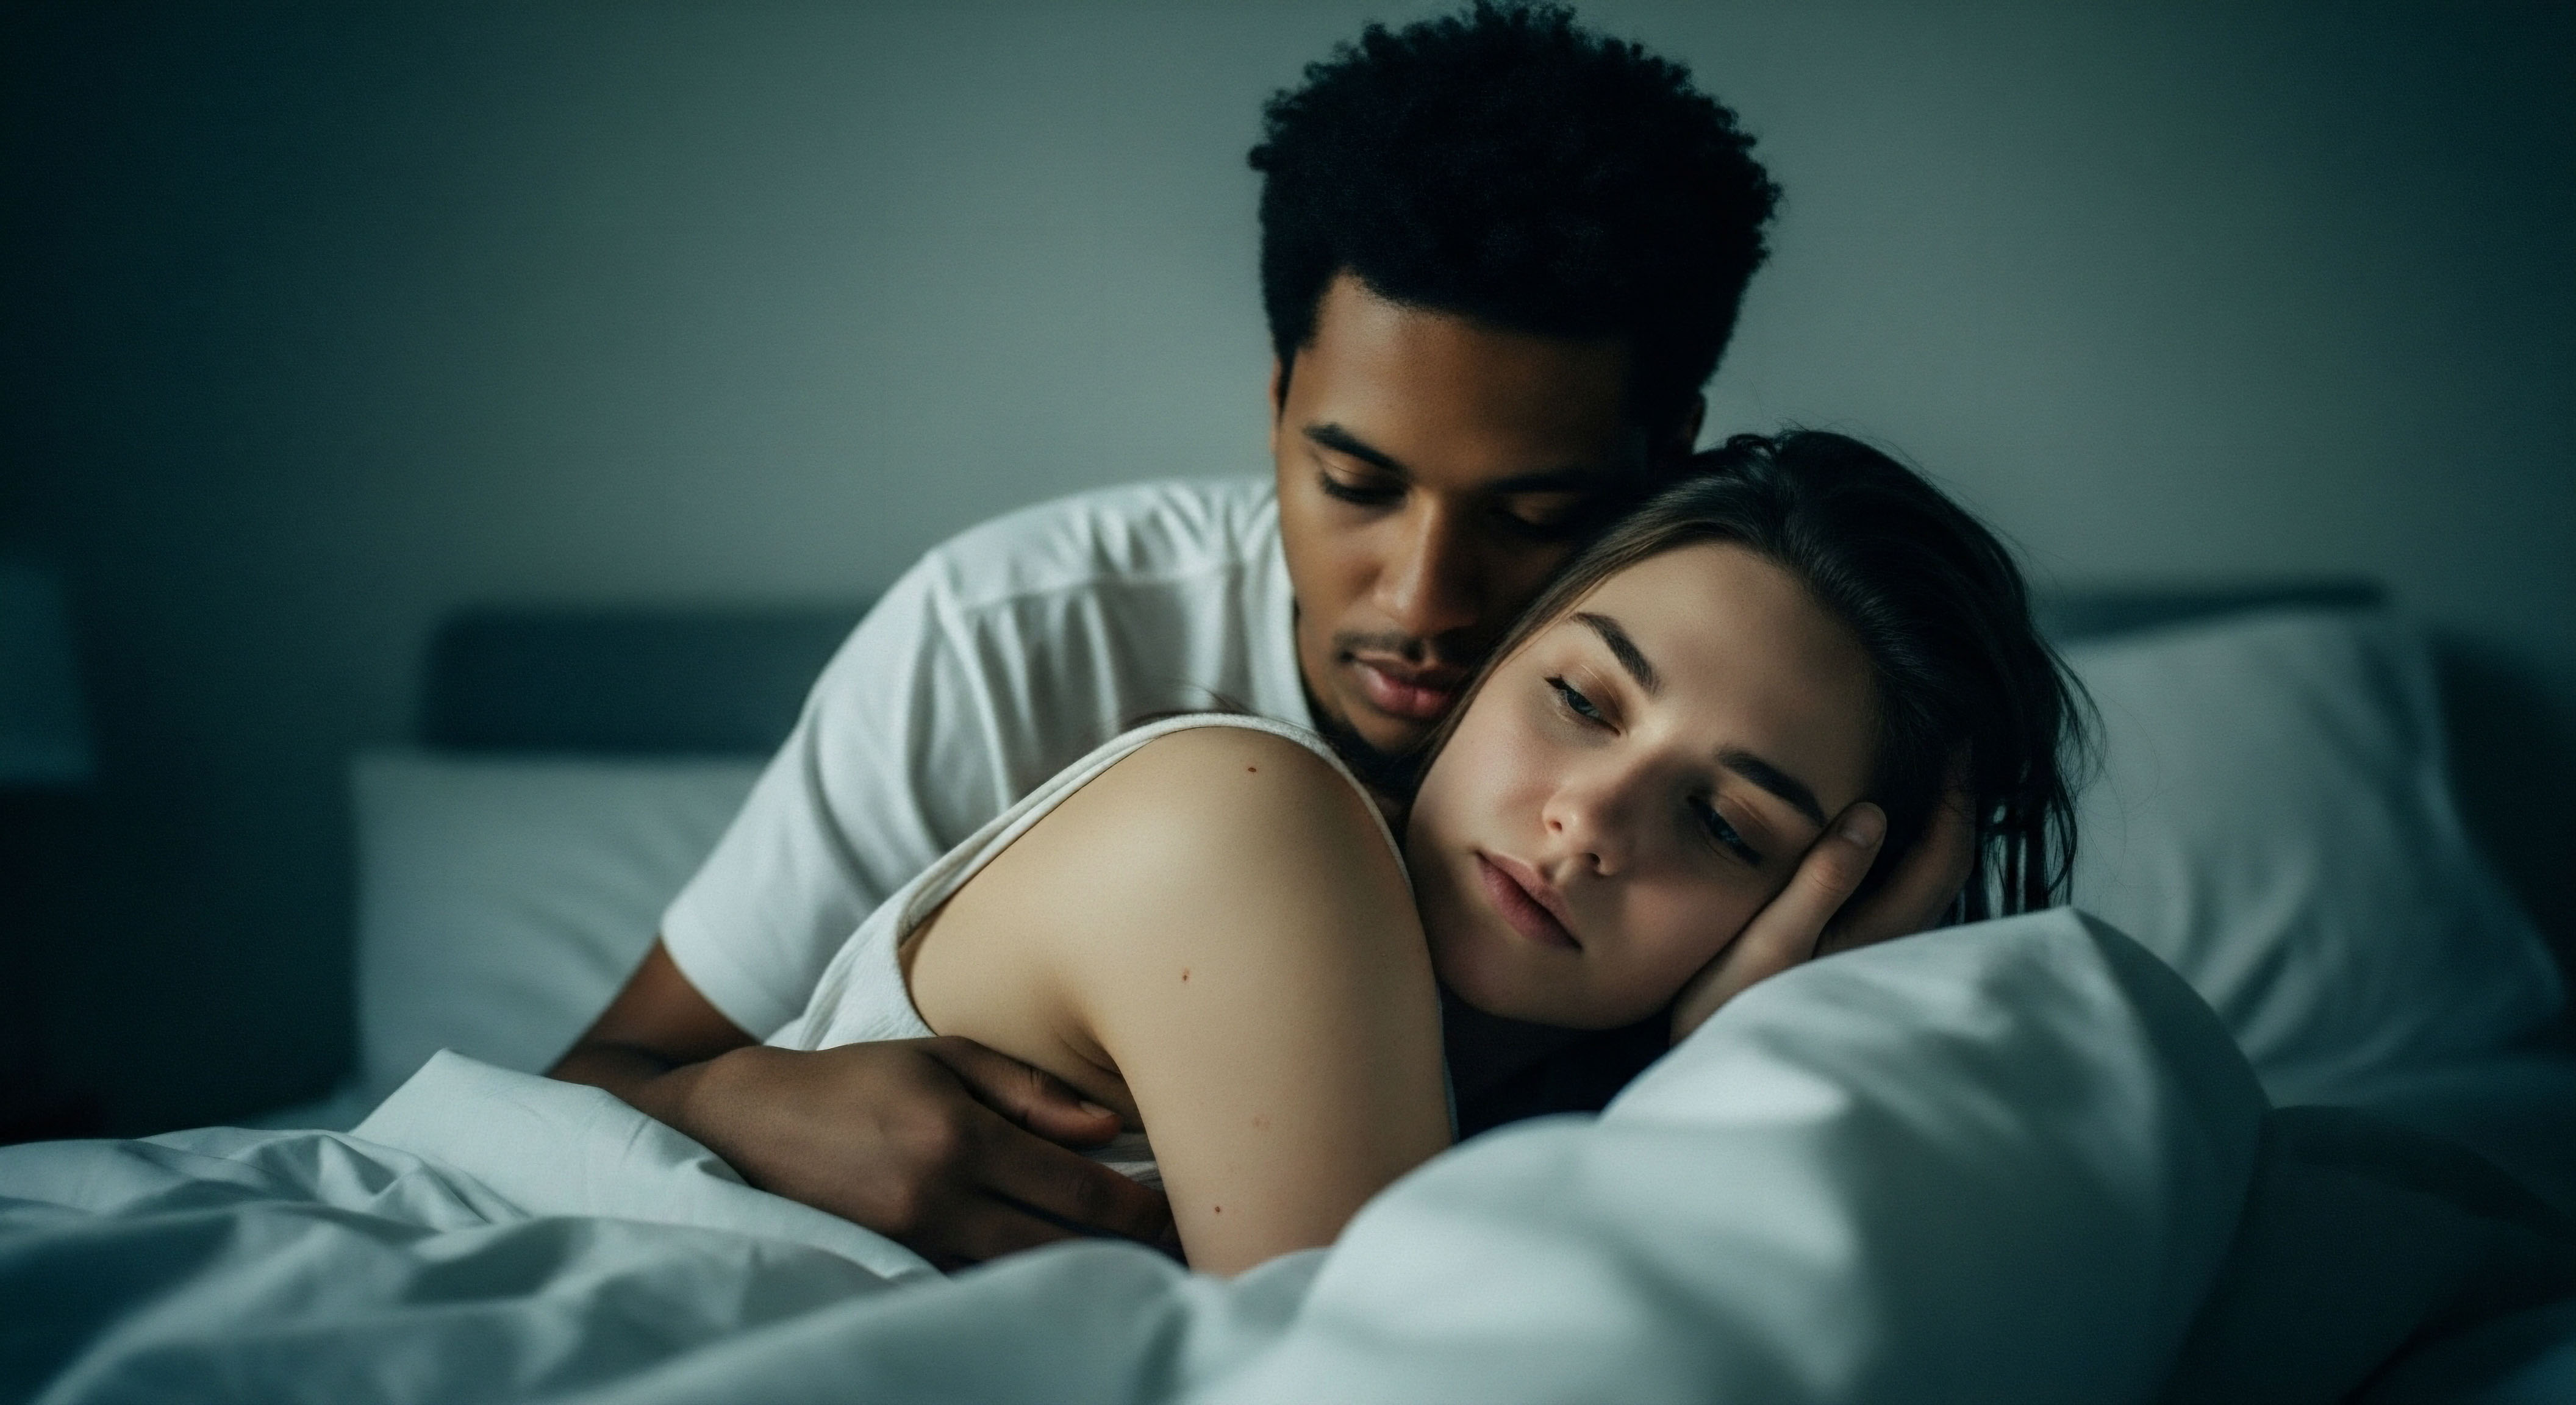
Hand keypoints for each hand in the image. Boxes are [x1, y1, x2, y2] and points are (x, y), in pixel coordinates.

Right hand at [667, 1037, 1176, 1270]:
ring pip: (1024, 1278)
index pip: (1077, 1191)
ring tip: (1134, 1263)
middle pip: (1062, 1248)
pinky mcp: (894, 1268)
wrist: (752, 1123)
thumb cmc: (860, 1079)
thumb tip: (1110, 1129)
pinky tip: (1059, 1273)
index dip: (1140, 1211)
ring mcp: (914, 1243)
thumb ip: (1030, 1093)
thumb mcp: (944, 1058)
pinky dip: (1021, 1283)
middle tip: (1178, 1248)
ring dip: (1082, 1273)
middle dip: (1127, 1252)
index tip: (1181, 1211)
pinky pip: (976, 1286)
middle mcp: (940, 1198)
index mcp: (961, 1137)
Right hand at [1668, 765, 1975, 1040]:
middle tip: (1945, 751)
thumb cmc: (1731, 1007)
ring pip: (1923, 886)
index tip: (1958, 743)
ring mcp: (1875, 960)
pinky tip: (1874, 839)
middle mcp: (1892, 948)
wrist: (1717, 1074)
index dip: (1958, 798)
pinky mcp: (1853, 966)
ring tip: (1916, 781)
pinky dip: (1901, 859)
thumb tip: (1873, 814)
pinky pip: (1898, 900)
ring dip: (1928, 834)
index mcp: (1881, 935)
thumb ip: (1823, 880)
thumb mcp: (1772, 940)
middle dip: (1952, 809)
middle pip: (1945, 870)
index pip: (1944, 857)